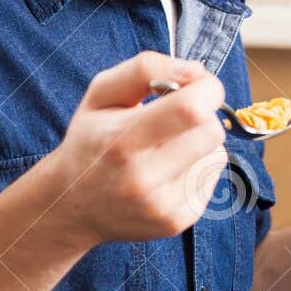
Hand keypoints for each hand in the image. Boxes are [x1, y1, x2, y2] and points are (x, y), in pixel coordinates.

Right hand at [35, 52, 229, 245]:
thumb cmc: (90, 141)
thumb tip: (197, 71)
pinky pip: (211, 178)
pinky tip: (169, 170)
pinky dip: (198, 167)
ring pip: (217, 154)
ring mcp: (162, 205)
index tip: (198, 85)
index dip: (207, 89)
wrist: (73, 204)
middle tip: (178, 116)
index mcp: (121, 141)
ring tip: (167, 147)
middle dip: (203, 115)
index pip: (191, 109)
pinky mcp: (178, 221)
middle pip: (211, 131)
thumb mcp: (101, 93)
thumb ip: (146, 69)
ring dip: (200, 143)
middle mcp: (142, 178)